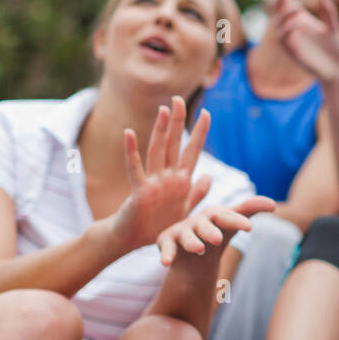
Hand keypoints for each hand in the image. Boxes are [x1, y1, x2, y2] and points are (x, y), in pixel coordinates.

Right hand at [106, 97, 211, 254]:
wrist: (133, 240)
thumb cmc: (157, 225)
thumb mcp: (184, 208)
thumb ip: (197, 192)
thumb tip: (209, 176)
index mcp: (181, 180)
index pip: (193, 151)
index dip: (200, 132)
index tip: (208, 113)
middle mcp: (167, 177)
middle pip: (174, 144)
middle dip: (178, 122)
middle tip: (179, 98)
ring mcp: (153, 182)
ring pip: (158, 151)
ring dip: (161, 130)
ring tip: (163, 109)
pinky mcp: (139, 191)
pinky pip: (135, 168)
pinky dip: (132, 151)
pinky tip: (129, 133)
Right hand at [156, 196, 275, 266]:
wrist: (192, 251)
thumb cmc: (216, 231)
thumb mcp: (231, 222)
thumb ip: (250, 210)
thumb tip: (274, 204)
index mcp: (214, 215)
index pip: (227, 217)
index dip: (237, 221)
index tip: (249, 227)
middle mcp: (197, 221)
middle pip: (205, 227)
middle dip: (211, 232)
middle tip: (218, 239)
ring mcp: (181, 231)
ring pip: (187, 239)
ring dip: (192, 243)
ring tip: (199, 249)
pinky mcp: (166, 242)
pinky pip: (167, 249)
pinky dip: (167, 255)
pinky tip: (166, 263)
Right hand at [270, 0, 338, 84]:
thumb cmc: (336, 50)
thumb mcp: (334, 27)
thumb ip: (327, 11)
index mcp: (303, 23)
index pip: (288, 7)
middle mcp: (295, 31)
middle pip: (279, 14)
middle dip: (279, 3)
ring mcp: (293, 42)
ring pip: (278, 26)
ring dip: (284, 16)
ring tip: (297, 9)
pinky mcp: (294, 53)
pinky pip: (285, 40)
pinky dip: (288, 30)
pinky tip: (299, 23)